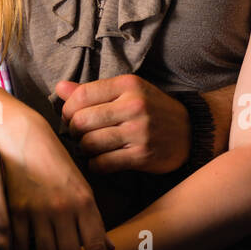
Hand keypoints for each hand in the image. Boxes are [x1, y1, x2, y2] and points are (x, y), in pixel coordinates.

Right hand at [1, 124, 112, 249]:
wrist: (24, 138)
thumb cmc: (56, 161)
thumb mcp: (82, 185)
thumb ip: (94, 218)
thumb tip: (108, 247)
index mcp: (85, 202)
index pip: (96, 246)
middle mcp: (64, 209)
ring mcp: (39, 211)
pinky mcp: (17, 210)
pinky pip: (21, 247)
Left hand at [56, 75, 190, 174]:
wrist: (191, 131)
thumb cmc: (152, 108)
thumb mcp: (127, 91)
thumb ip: (92, 90)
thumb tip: (59, 87)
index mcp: (128, 85)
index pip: (81, 96)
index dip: (68, 109)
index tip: (71, 116)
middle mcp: (134, 106)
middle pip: (81, 121)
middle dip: (73, 130)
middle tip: (78, 134)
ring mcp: (139, 132)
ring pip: (89, 144)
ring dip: (83, 149)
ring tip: (89, 146)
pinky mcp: (142, 156)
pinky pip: (103, 163)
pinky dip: (95, 164)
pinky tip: (99, 160)